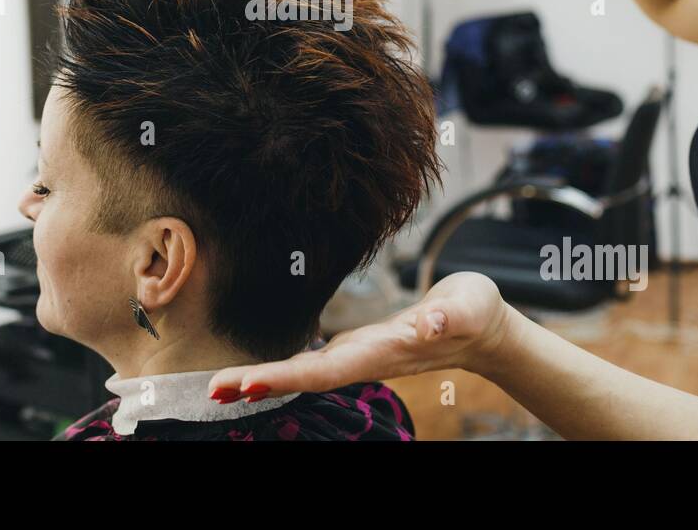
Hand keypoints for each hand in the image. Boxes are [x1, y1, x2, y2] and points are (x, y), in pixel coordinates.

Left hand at [205, 272, 518, 401]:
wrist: (484, 329)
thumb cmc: (475, 314)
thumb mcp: (468, 308)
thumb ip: (451, 317)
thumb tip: (432, 322)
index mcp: (382, 352)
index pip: (325, 370)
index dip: (286, 377)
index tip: (248, 384)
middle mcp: (364, 359)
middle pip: (304, 377)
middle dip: (260, 383)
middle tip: (213, 388)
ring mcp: (360, 356)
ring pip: (304, 372)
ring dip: (264, 379)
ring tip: (222, 385)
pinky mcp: (360, 346)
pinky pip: (313, 363)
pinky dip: (282, 368)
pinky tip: (259, 372)